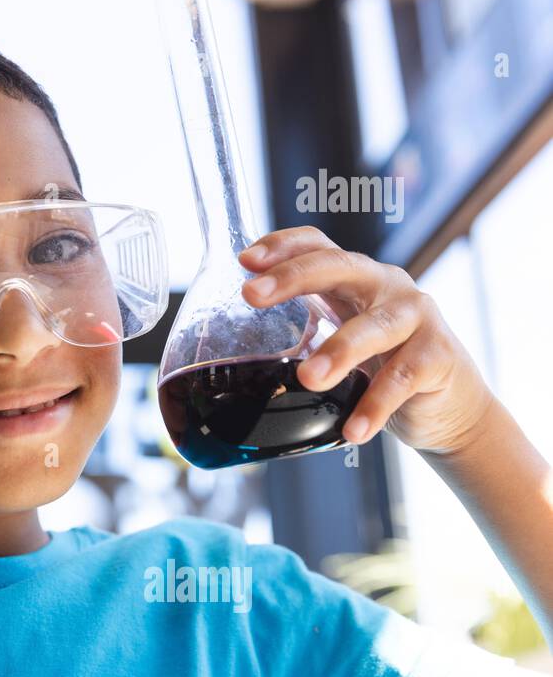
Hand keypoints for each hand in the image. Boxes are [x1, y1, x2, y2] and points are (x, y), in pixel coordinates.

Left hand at [238, 226, 495, 455]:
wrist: (447, 408)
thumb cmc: (379, 368)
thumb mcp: (338, 341)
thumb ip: (302, 334)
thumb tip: (229, 353)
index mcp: (355, 279)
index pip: (319, 245)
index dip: (282, 245)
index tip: (244, 260)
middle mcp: (387, 286)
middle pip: (340, 266)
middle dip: (294, 277)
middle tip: (252, 296)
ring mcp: (417, 317)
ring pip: (375, 327)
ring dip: (339, 351)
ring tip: (308, 378)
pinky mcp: (439, 356)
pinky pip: (402, 379)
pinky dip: (375, 406)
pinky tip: (353, 431)